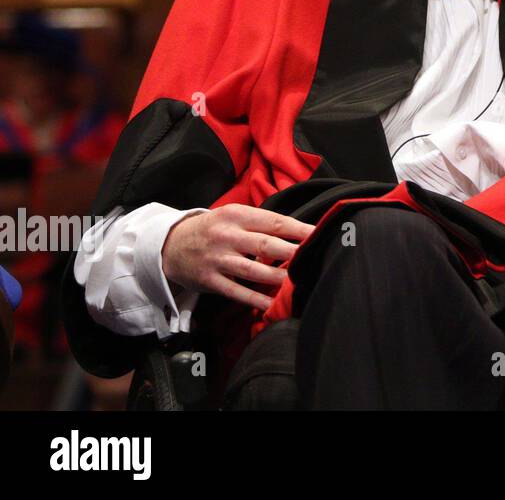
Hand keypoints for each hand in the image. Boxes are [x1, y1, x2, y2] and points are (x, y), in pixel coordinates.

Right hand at [161, 204, 314, 311]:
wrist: (170, 244)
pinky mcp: (209, 280)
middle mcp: (227, 236)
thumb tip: (298, 231)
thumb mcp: (233, 216)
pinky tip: (270, 304)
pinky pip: (235, 291)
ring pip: (252, 270)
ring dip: (277, 277)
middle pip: (266, 244)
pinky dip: (254, 299)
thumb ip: (261, 223)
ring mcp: (217, 259)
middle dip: (292, 252)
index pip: (274, 221)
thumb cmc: (213, 229)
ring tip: (297, 280)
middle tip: (314, 256)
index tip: (319, 234)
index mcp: (236, 215)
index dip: (299, 229)